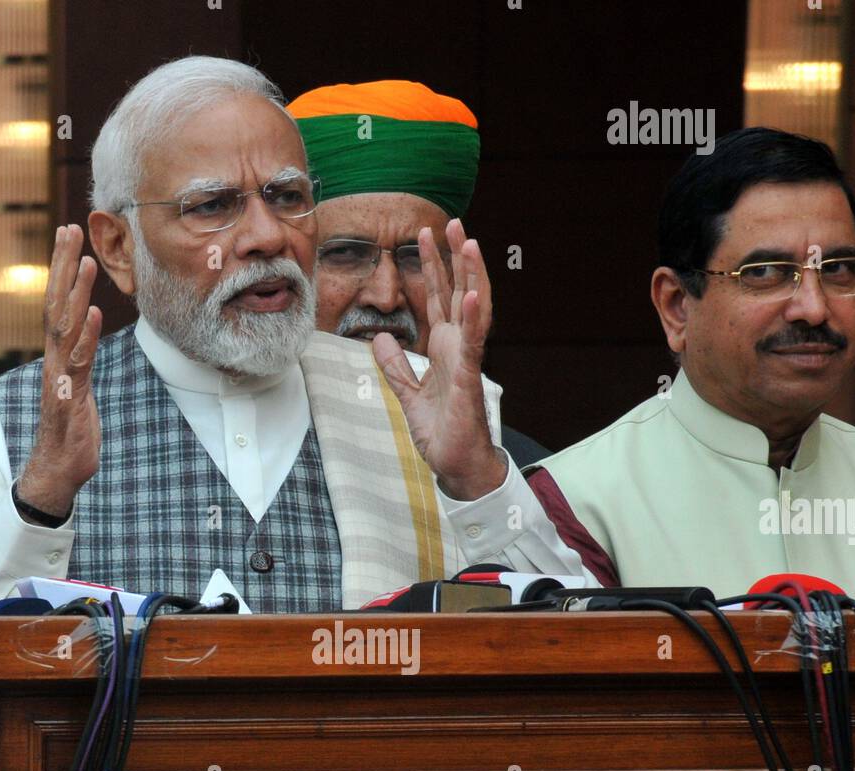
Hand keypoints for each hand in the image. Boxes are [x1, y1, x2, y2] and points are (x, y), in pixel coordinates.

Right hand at [17, 224, 102, 518]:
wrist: (58, 471)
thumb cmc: (72, 432)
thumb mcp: (81, 388)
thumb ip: (81, 359)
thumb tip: (86, 331)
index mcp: (60, 356)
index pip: (58, 304)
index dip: (63, 269)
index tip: (70, 234)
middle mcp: (55, 362)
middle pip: (56, 305)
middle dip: (64, 266)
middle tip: (70, 229)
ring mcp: (60, 381)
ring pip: (65, 331)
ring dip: (76, 296)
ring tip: (86, 264)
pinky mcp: (68, 402)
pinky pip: (76, 366)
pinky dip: (83, 341)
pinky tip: (93, 317)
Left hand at [371, 219, 506, 499]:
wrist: (455, 465)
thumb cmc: (441, 433)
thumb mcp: (408, 394)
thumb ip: (396, 366)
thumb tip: (380, 339)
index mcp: (445, 349)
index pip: (439, 299)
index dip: (434, 268)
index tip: (425, 237)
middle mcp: (459, 348)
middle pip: (459, 293)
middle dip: (455, 258)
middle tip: (454, 223)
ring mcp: (467, 360)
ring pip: (473, 308)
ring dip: (472, 276)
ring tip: (470, 242)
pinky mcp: (470, 378)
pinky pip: (474, 342)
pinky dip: (472, 317)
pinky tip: (472, 293)